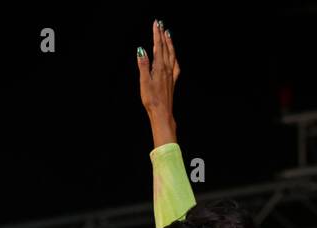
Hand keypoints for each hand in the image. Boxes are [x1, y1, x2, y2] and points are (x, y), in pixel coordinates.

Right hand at [137, 20, 178, 145]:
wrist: (162, 113)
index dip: (156, 34)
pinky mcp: (172, 81)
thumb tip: (141, 50)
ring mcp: (171, 75)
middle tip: (160, 24)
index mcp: (159, 68)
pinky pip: (175, 65)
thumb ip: (143, 65)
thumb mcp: (144, 82)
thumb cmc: (151, 100)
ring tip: (168, 34)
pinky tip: (174, 57)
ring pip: (172, 55)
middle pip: (165, 48)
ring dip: (169, 43)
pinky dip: (174, 57)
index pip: (158, 47)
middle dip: (162, 35)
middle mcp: (167, 69)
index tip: (155, 24)